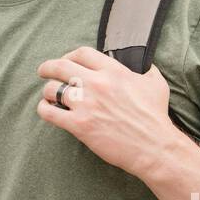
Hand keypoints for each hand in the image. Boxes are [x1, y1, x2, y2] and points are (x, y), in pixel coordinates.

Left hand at [36, 46, 178, 178]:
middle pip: (60, 66)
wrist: (154, 146)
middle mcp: (97, 84)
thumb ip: (147, 70)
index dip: (69, 55)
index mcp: (114, 72)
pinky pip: (49, 112)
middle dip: (48, 67)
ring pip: (52, 89)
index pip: (82, 53)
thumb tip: (144, 64)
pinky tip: (47, 109)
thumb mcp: (156, 84)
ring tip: (50, 96)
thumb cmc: (155, 116)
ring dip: (48, 91)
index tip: (65, 60)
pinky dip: (44, 109)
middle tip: (44, 71)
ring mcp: (86, 104)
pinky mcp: (79, 125)